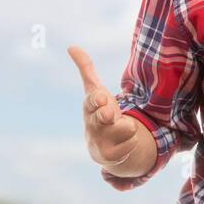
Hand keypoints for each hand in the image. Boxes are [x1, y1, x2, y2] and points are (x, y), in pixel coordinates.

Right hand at [68, 45, 142, 168]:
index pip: (92, 101)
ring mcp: (99, 141)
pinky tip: (124, 142)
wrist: (103, 146)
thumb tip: (71, 46)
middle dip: (107, 114)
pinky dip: (132, 141)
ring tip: (121, 129)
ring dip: (128, 127)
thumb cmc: (100, 112)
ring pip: (126, 128)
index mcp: (89, 107)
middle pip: (102, 117)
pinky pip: (132, 143)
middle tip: (110, 114)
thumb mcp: (95, 91)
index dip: (98, 100)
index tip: (103, 98)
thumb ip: (86, 69)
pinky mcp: (110, 157)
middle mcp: (92, 124)